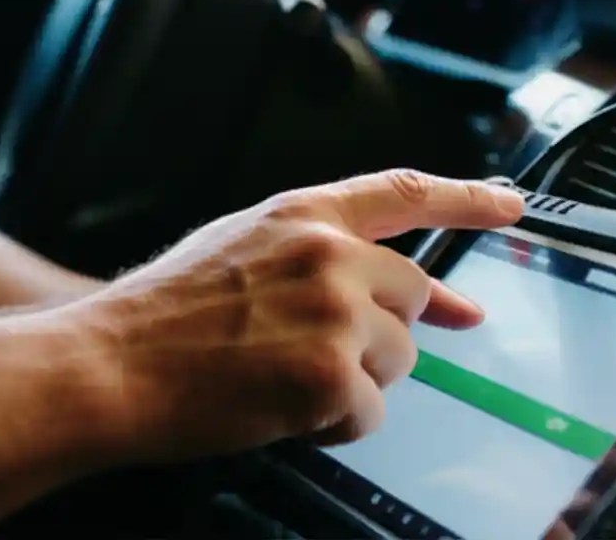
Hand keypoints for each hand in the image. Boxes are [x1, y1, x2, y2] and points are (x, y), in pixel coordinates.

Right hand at [67, 169, 522, 463]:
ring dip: (353, 380)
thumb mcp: (243, 250)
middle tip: (318, 352)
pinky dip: (335, 424)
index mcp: (302, 214)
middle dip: (379, 331)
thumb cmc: (163, 315)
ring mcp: (335, 313)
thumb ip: (323, 255)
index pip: (406, 191)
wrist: (107, 366)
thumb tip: (402, 287)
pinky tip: (282, 409)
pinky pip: (369, 413)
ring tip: (280, 378)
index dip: (467, 196)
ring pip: (397, 359)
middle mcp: (329, 254)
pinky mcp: (331, 374)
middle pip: (412, 295)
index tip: (508, 204)